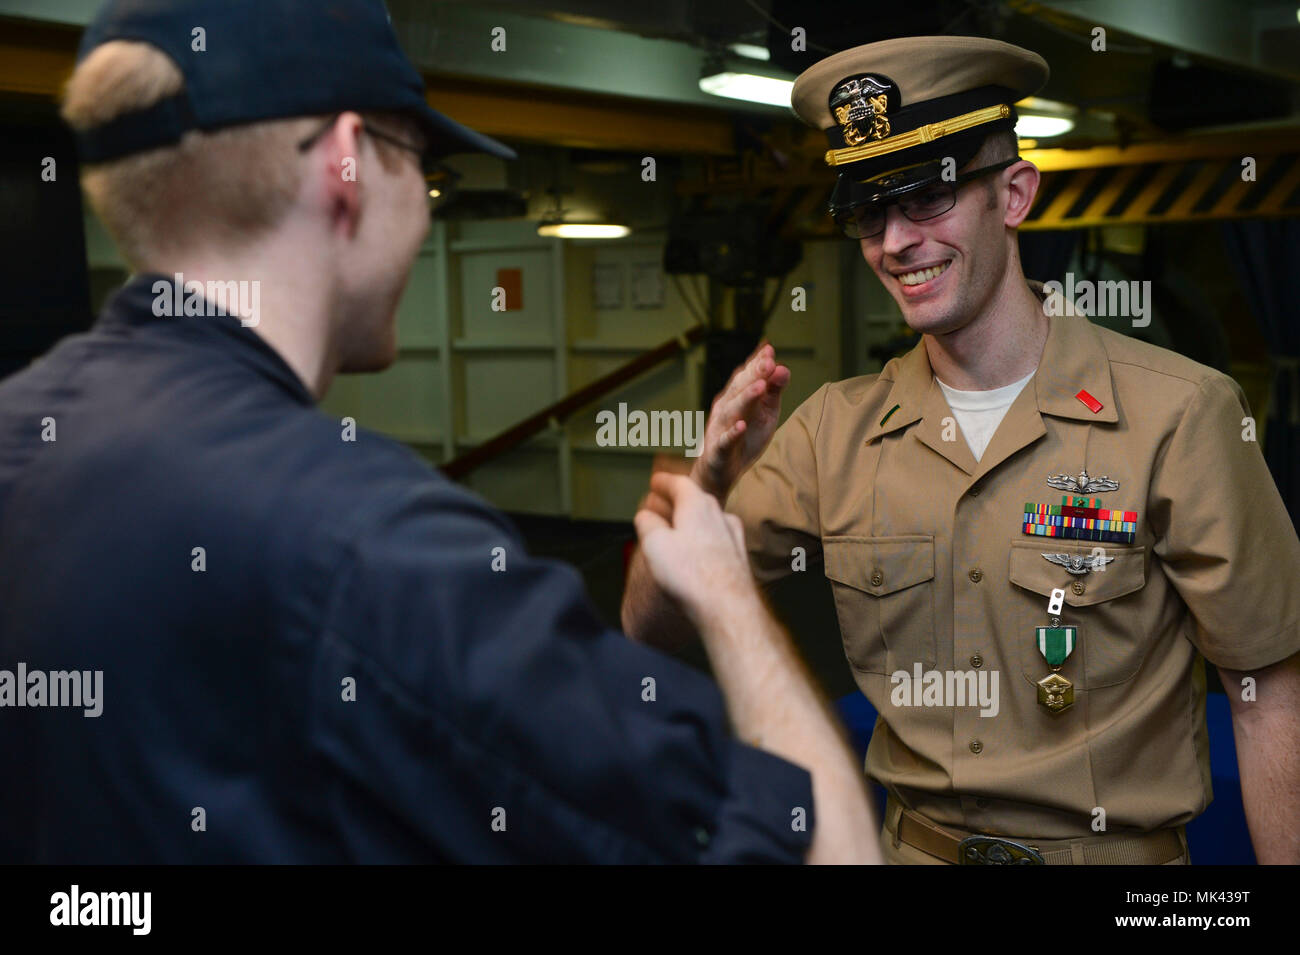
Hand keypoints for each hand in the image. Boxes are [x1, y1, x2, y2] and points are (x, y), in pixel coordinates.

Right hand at [633, 471, 755, 625]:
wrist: (728, 606)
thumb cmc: (690, 574)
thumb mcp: (654, 543)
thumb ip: (648, 524)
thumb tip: (645, 516)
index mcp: (697, 504)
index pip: (679, 483)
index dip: (664, 481)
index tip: (655, 481)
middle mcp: (719, 515)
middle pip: (695, 499)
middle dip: (674, 500)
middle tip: (658, 504)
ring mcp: (732, 536)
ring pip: (706, 519)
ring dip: (688, 520)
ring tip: (672, 528)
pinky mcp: (737, 558)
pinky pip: (715, 538)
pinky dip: (701, 537)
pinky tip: (693, 551)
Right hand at [692, 343, 789, 499]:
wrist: (719, 471)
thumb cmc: (744, 438)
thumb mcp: (765, 413)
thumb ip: (773, 392)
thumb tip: (784, 368)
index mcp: (736, 396)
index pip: (746, 376)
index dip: (757, 363)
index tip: (769, 350)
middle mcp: (726, 408)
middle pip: (739, 389)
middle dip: (754, 375)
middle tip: (768, 361)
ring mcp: (720, 428)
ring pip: (732, 411)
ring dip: (746, 398)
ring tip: (760, 387)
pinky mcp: (719, 450)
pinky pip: (725, 441)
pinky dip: (733, 433)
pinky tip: (742, 426)